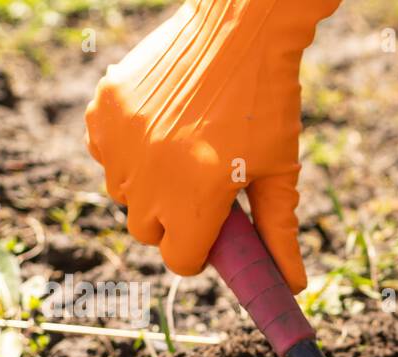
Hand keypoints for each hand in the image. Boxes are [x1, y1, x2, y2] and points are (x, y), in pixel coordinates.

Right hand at [84, 0, 339, 292]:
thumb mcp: (279, 172)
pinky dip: (125, 151)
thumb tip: (293, 286)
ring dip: (147, 188)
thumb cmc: (267, 104)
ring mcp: (122, 141)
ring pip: (121, 194)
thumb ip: (279, 234)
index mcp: (197, 197)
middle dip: (173, 222)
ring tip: (183, 153)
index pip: (179, 261)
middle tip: (201, 189)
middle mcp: (152, 174)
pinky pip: (104, 153)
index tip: (214, 231)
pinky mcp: (103, 110)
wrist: (239, 28)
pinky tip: (158, 127)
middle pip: (147, 232)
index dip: (200, 252)